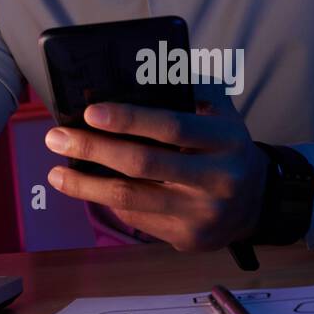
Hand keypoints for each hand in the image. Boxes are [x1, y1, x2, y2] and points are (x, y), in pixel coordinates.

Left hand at [44, 82, 269, 251]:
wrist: (257, 202)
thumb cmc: (225, 147)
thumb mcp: (220, 112)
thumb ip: (187, 91)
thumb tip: (137, 75)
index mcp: (225, 140)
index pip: (171, 127)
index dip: (129, 119)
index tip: (90, 112)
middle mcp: (217, 178)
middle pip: (143, 164)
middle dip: (93, 149)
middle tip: (56, 138)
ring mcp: (202, 213)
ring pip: (132, 199)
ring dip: (86, 185)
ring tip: (56, 173)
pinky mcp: (188, 238)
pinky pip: (138, 218)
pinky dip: (109, 202)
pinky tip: (90, 189)